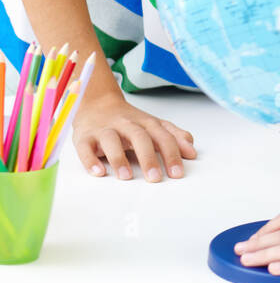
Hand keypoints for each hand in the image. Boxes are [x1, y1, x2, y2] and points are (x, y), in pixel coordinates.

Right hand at [73, 92, 196, 180]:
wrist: (96, 104)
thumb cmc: (128, 121)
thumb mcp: (153, 125)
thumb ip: (173, 136)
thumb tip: (192, 152)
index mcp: (146, 123)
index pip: (162, 136)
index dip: (171, 153)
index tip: (177, 173)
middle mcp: (126, 124)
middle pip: (139, 137)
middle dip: (148, 157)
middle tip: (155, 178)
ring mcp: (105, 130)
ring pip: (111, 140)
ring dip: (119, 158)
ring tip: (126, 177)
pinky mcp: (85, 138)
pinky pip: (85, 148)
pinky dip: (90, 160)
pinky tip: (98, 172)